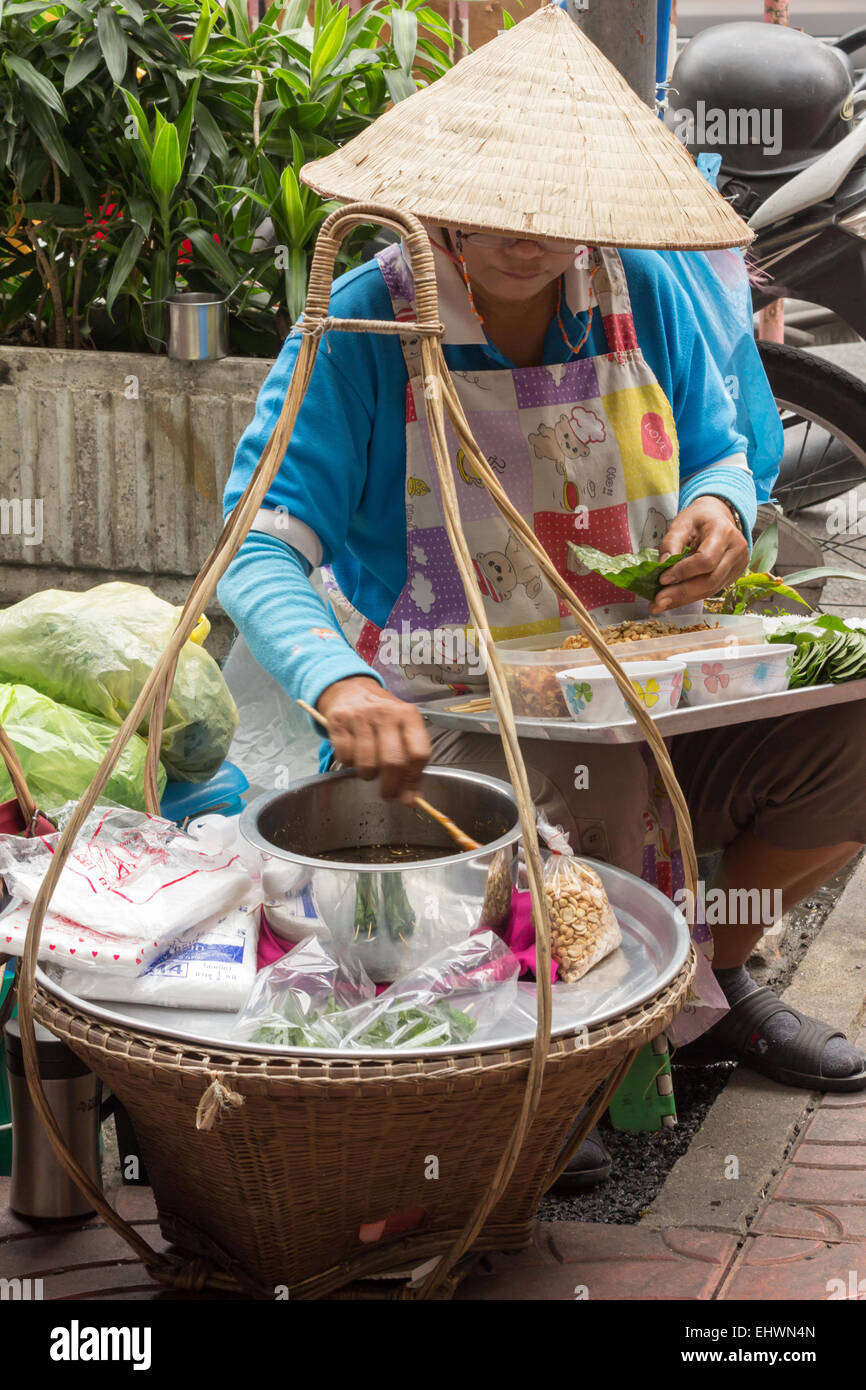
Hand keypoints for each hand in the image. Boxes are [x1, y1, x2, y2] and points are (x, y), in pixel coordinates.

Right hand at [316, 676, 431, 802]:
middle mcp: (386, 713)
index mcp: (409, 715)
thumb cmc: (382, 717)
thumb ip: (410, 764)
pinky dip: (349, 764)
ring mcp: (361, 716)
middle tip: (388, 793)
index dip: (414, 778)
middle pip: (392, 762)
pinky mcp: (339, 721)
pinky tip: (354, 756)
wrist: (352, 689)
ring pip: (367, 764)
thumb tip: (411, 800)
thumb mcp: (403, 731)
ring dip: (368, 776)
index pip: (418, 753)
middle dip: (390, 786)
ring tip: (370, 771)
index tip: (409, 793)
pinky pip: (345, 757)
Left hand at [651, 497, 748, 613]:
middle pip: (710, 580)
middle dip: (682, 593)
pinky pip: (711, 591)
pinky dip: (690, 597)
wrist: (716, 518)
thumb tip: (662, 567)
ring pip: (710, 590)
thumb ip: (671, 543)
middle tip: (658, 601)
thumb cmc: (698, 520)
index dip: (683, 572)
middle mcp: (736, 550)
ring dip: (684, 599)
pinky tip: (673, 600)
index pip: (706, 560)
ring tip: (661, 604)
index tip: (662, 579)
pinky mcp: (734, 576)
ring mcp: (738, 565)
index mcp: (724, 532)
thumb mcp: (681, 523)